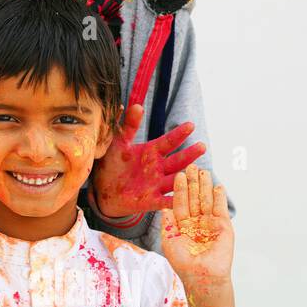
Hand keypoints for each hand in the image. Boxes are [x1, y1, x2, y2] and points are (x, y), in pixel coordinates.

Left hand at [91, 104, 206, 219]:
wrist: (105, 190)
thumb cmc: (114, 164)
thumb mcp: (119, 143)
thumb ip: (128, 126)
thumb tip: (134, 104)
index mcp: (151, 152)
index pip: (168, 142)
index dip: (178, 134)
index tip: (190, 125)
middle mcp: (158, 168)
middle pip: (177, 160)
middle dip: (189, 154)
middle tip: (202, 146)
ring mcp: (156, 185)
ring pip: (175, 180)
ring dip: (185, 176)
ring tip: (196, 171)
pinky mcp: (151, 201)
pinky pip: (164, 201)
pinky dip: (173, 201)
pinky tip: (181, 199)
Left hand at [161, 165, 233, 285]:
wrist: (201, 275)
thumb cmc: (183, 262)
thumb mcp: (169, 239)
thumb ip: (167, 222)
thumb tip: (164, 206)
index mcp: (182, 224)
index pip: (180, 202)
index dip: (179, 188)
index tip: (179, 173)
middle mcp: (196, 221)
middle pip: (194, 197)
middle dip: (193, 182)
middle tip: (191, 165)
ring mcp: (210, 223)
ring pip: (207, 200)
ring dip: (205, 185)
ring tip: (204, 171)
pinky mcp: (223, 226)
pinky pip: (220, 209)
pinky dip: (219, 197)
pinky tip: (217, 186)